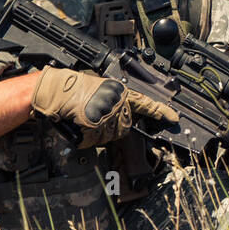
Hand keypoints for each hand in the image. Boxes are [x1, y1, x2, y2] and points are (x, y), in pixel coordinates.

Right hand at [31, 67, 178, 148]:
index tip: (173, 118)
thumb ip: (117, 101)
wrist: (55, 89)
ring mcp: (106, 112)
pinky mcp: (94, 122)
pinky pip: (94, 140)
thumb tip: (127, 116)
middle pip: (125, 127)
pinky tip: (78, 125)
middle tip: (94, 118)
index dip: (161, 112)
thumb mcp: (102, 89)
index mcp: (120, 91)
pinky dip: (85, 138)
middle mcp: (116, 101)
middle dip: (112, 128)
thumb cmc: (74, 90)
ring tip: (83, 119)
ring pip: (109, 136)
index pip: (146, 103)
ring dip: (96, 134)